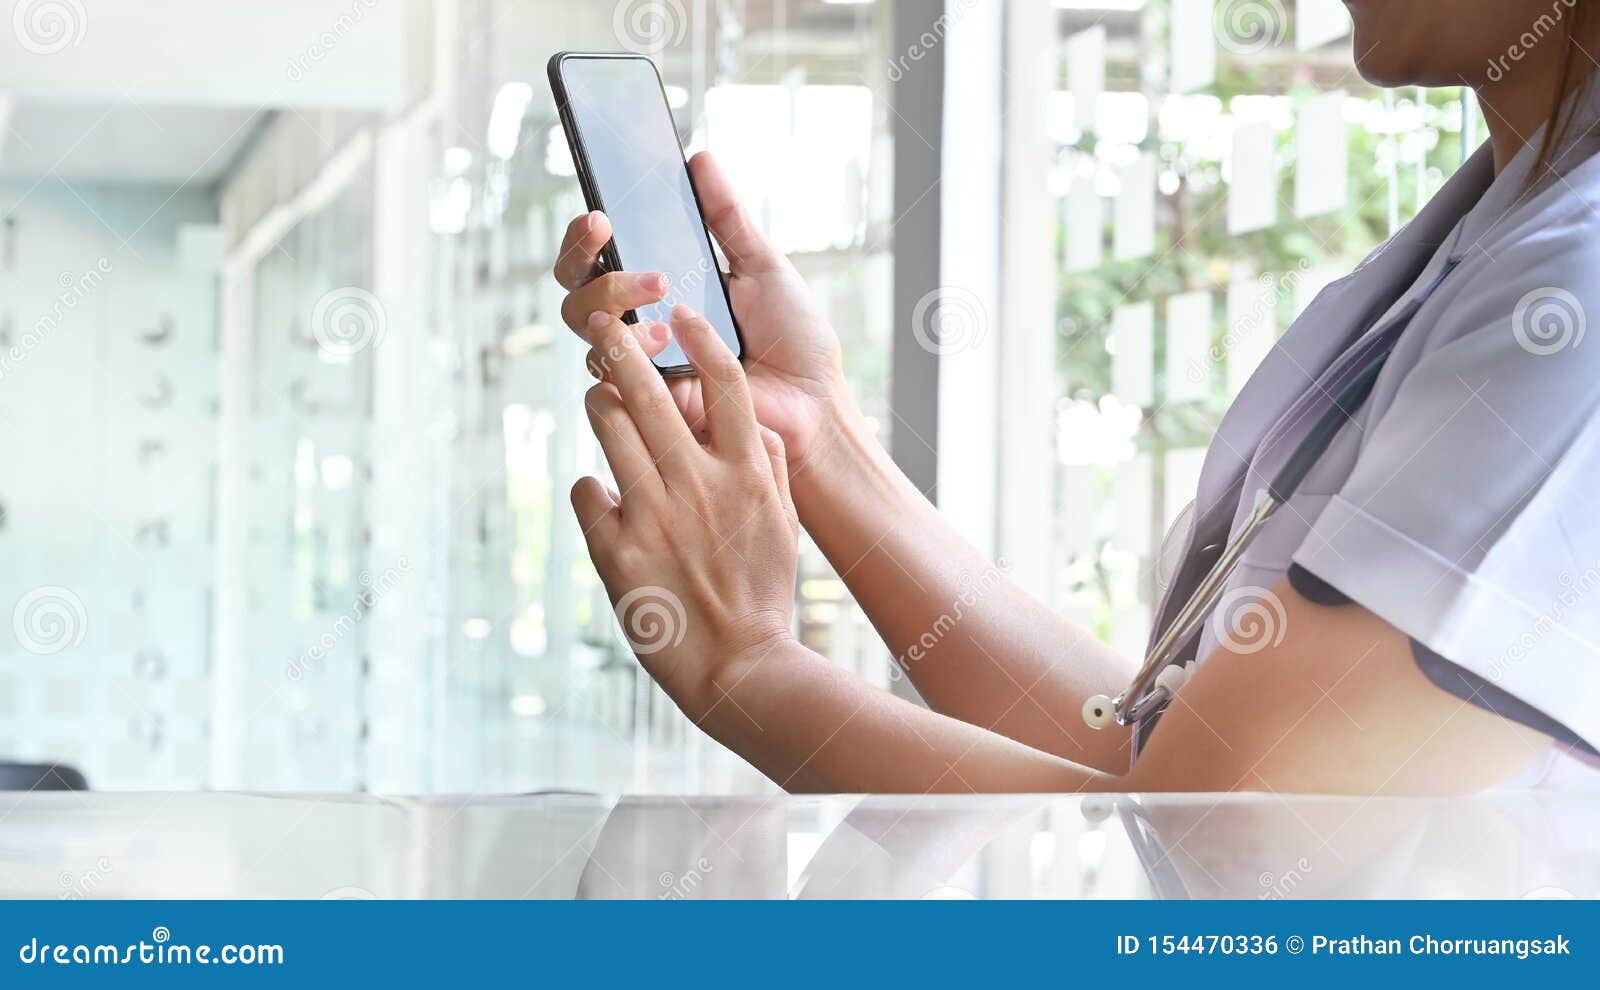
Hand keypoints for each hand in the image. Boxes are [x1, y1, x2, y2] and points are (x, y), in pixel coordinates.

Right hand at [554, 151, 848, 473]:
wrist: (814, 402)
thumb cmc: (792, 341)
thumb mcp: (762, 266)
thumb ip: (726, 218)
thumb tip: (698, 158)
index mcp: (661, 290)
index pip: (599, 257)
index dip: (585, 234)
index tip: (601, 211)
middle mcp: (640, 324)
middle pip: (575, 287)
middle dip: (582, 254)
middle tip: (606, 228)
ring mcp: (639, 364)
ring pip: (584, 324)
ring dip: (611, 295)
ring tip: (660, 288)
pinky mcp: (646, 401)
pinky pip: (609, 372)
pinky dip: (630, 348)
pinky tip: (665, 340)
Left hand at [572, 304, 799, 715]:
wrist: (737, 667)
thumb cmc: (762, 593)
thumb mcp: (783, 524)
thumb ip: (767, 467)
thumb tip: (748, 423)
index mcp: (747, 477)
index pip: (727, 387)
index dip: (702, 341)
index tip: (684, 316)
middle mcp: (699, 487)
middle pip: (653, 394)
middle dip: (622, 347)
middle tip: (603, 322)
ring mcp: (655, 517)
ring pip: (610, 430)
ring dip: (600, 405)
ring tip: (599, 397)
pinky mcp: (618, 551)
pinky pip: (588, 491)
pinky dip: (591, 487)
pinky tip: (601, 492)